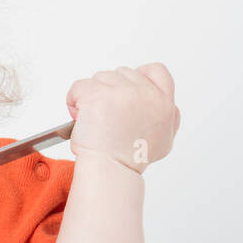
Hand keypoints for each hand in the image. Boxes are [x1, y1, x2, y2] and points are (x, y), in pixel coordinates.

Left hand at [65, 64, 180, 172]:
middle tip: (105, 115)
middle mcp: (145, 94)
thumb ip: (168, 117)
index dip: (139, 75)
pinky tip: (79, 116)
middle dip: (109, 91)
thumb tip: (159, 104)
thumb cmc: (130, 160)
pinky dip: (74, 100)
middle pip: (121, 75)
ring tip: (92, 119)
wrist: (110, 171)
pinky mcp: (98, 96)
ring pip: (99, 79)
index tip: (125, 88)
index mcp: (163, 103)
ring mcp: (121, 93)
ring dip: (90, 96)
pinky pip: (79, 87)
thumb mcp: (164, 140)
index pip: (156, 71)